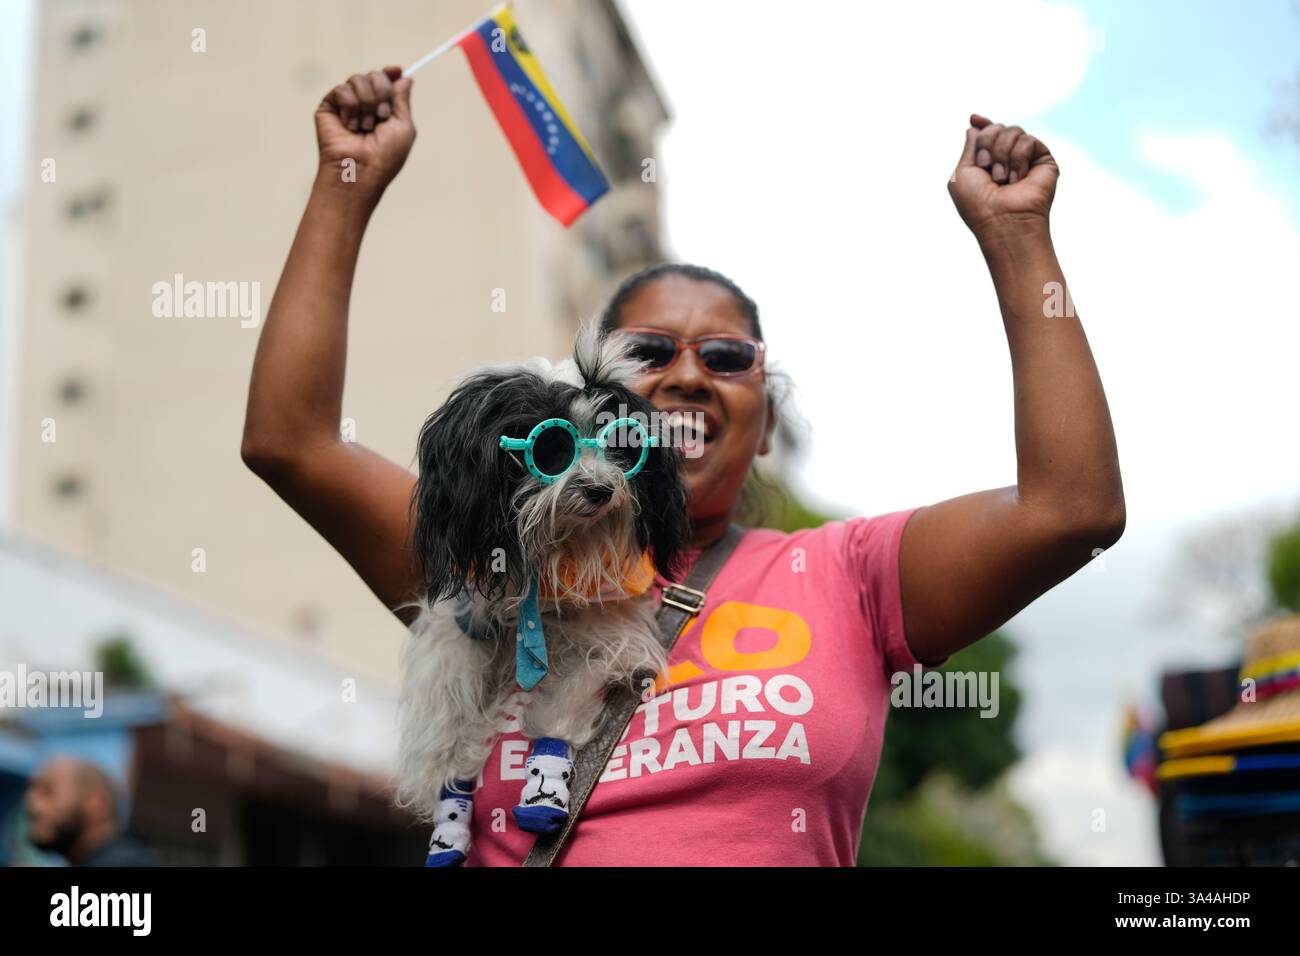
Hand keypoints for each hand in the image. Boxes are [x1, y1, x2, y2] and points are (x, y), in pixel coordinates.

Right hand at [314, 66, 415, 198]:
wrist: (360, 170)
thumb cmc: (385, 156)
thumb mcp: (403, 126)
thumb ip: (402, 100)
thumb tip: (405, 76)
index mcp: (383, 110)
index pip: (385, 81)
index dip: (390, 74)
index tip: (395, 70)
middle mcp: (365, 105)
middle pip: (374, 75)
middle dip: (382, 92)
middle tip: (382, 116)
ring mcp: (346, 105)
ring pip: (358, 79)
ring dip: (367, 103)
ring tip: (365, 127)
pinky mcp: (329, 106)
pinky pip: (342, 89)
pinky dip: (350, 107)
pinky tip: (350, 126)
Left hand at [948, 113, 1057, 238]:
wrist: (1002, 221)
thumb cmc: (978, 204)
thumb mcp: (962, 174)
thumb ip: (970, 148)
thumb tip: (974, 125)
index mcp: (988, 163)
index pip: (988, 133)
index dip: (982, 124)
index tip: (974, 118)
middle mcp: (1007, 159)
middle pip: (997, 127)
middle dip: (987, 143)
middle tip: (986, 167)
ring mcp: (1026, 159)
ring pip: (1013, 131)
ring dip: (1001, 154)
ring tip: (1001, 179)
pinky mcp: (1043, 160)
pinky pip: (1028, 140)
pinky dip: (1018, 159)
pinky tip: (1017, 179)